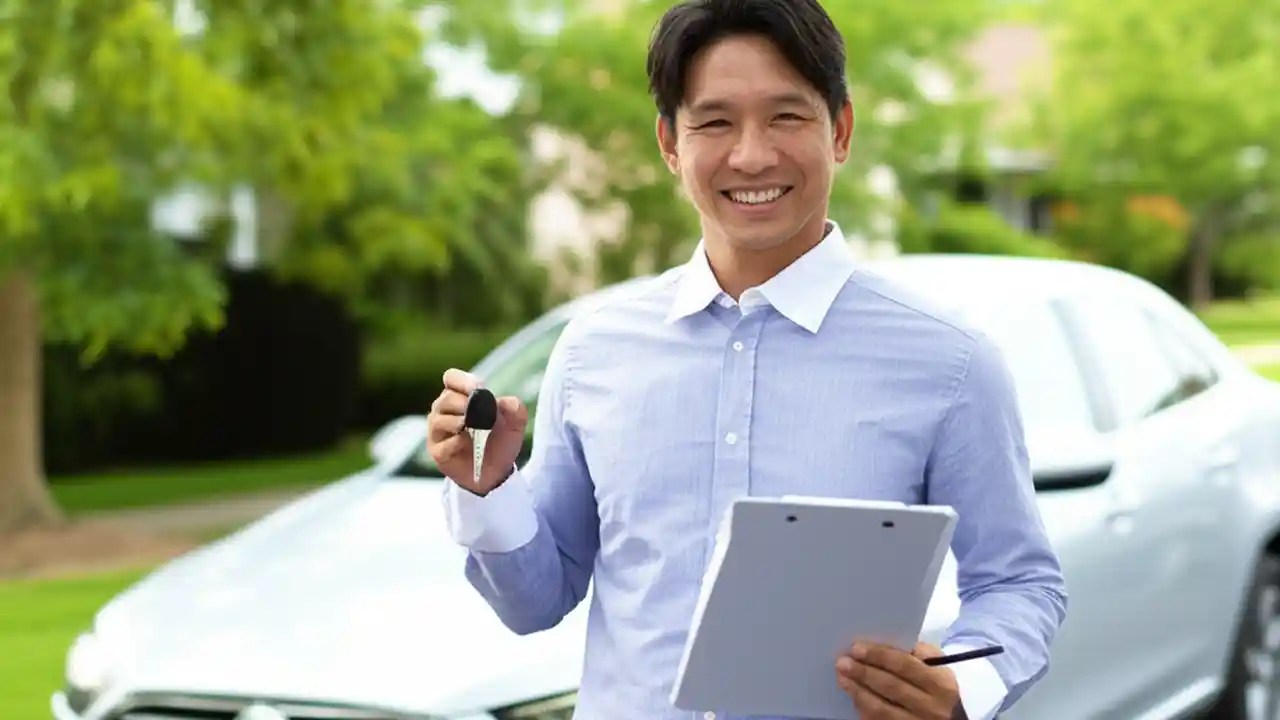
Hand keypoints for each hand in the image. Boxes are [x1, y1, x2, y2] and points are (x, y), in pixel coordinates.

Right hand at [426, 368, 528, 493]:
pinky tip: (467, 444)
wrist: (496, 473)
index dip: (463, 381)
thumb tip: (506, 403)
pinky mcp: (437, 451)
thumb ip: (514, 409)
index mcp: (460, 397)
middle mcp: (444, 411)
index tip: (478, 389)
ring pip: (439, 419)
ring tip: (473, 428)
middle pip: (445, 398)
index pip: (452, 378)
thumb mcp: (515, 424)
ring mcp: (438, 432)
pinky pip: (442, 443)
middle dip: (464, 404)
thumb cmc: (501, 442)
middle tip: (480, 414)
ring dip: (458, 421)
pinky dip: (455, 442)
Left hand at [835, 641, 963, 719]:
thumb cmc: (939, 687)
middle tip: (842, 662)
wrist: (949, 719)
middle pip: (891, 687)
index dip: (879, 656)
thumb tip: (885, 645)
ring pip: (882, 709)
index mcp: (941, 684)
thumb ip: (919, 653)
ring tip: (842, 678)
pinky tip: (854, 697)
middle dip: (863, 673)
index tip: (856, 648)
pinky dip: (864, 709)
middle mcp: (931, 707)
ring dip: (858, 691)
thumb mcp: (939, 667)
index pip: (905, 665)